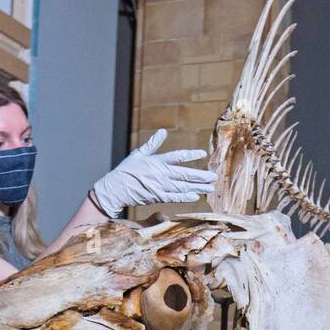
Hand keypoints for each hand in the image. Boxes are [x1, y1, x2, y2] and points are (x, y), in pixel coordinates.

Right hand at [92, 128, 216, 216]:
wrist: (116, 189)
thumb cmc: (126, 170)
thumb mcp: (139, 154)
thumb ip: (152, 143)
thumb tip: (162, 131)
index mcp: (157, 161)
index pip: (177, 156)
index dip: (191, 154)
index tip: (203, 153)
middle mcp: (161, 174)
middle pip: (185, 174)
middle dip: (200, 176)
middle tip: (213, 176)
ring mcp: (160, 186)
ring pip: (183, 187)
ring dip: (198, 187)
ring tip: (210, 188)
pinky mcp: (158, 197)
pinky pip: (174, 198)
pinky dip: (185, 197)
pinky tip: (196, 196)